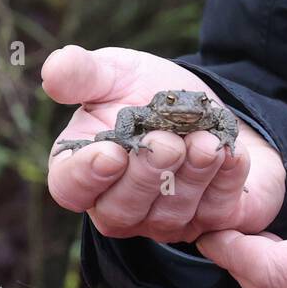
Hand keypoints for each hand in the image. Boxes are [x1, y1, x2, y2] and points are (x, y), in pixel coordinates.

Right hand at [43, 44, 284, 243]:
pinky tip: (232, 153)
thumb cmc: (149, 91)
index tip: (111, 153)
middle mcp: (120, 205)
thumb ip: (84, 73)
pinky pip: (216, 213)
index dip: (86, 176)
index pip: (71, 188)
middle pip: (121, 210)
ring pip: (171, 214)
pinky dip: (227, 182)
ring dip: (191, 176)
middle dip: (147, 175)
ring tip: (206, 141)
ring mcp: (164, 220)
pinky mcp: (209, 220)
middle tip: (167, 140)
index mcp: (86, 168)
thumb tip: (53, 67)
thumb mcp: (118, 73)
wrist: (206, 103)